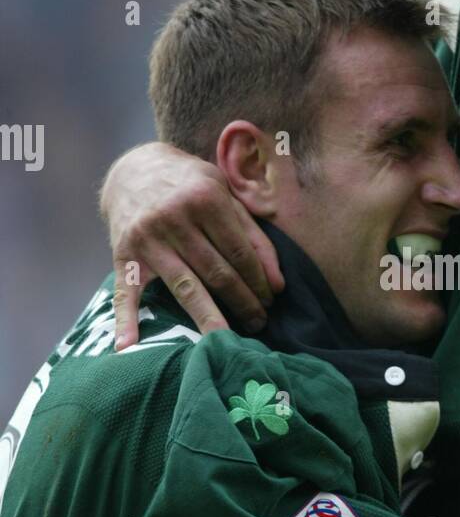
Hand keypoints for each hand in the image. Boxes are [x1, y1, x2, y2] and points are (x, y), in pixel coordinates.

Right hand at [100, 142, 283, 348]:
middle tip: (259, 323)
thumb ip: (254, 237)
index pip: (241, 253)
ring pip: (185, 288)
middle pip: (217, 273)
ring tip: (228, 343)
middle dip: (243, 302)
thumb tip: (278, 284)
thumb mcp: (226, 196)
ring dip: (209, 318)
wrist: (133, 170)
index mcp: (205, 199)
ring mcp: (147, 240)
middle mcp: (174, 218)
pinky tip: (128, 346)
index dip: (259, 281)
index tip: (272, 300)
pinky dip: (126, 320)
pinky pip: (126, 292)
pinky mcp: (123, 256)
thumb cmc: (190, 186)